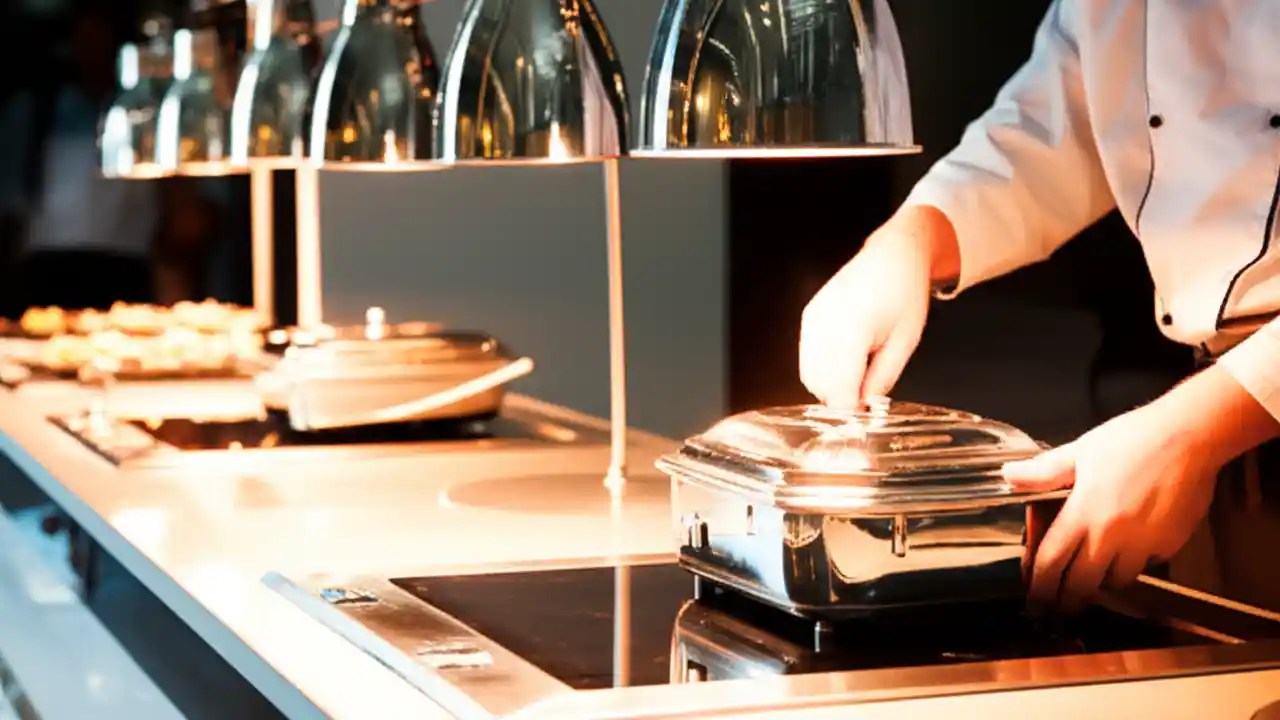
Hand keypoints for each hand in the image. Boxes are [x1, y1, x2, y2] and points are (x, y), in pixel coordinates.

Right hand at [799, 206, 957, 407]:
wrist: (892, 254)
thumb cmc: (905, 292)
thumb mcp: (905, 342)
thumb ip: (882, 379)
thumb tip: (865, 407)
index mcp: (853, 331)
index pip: (840, 391)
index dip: (852, 411)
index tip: (865, 420)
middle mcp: (826, 324)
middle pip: (821, 386)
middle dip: (842, 399)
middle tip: (866, 398)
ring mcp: (813, 320)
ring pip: (810, 375)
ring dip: (831, 386)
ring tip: (859, 377)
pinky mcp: (809, 317)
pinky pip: (808, 357)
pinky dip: (822, 369)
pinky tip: (846, 363)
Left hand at [1002, 404, 1221, 612]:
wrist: (1190, 436)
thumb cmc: (1135, 439)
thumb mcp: (1081, 450)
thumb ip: (1044, 472)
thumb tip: (1010, 475)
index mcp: (1083, 512)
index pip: (1052, 561)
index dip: (1040, 585)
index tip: (1035, 598)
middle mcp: (1112, 535)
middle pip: (1083, 584)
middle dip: (1068, 599)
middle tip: (1060, 605)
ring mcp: (1144, 543)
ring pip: (1117, 580)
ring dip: (1102, 582)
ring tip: (1093, 577)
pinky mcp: (1170, 544)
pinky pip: (1146, 565)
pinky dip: (1134, 564)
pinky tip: (1128, 551)